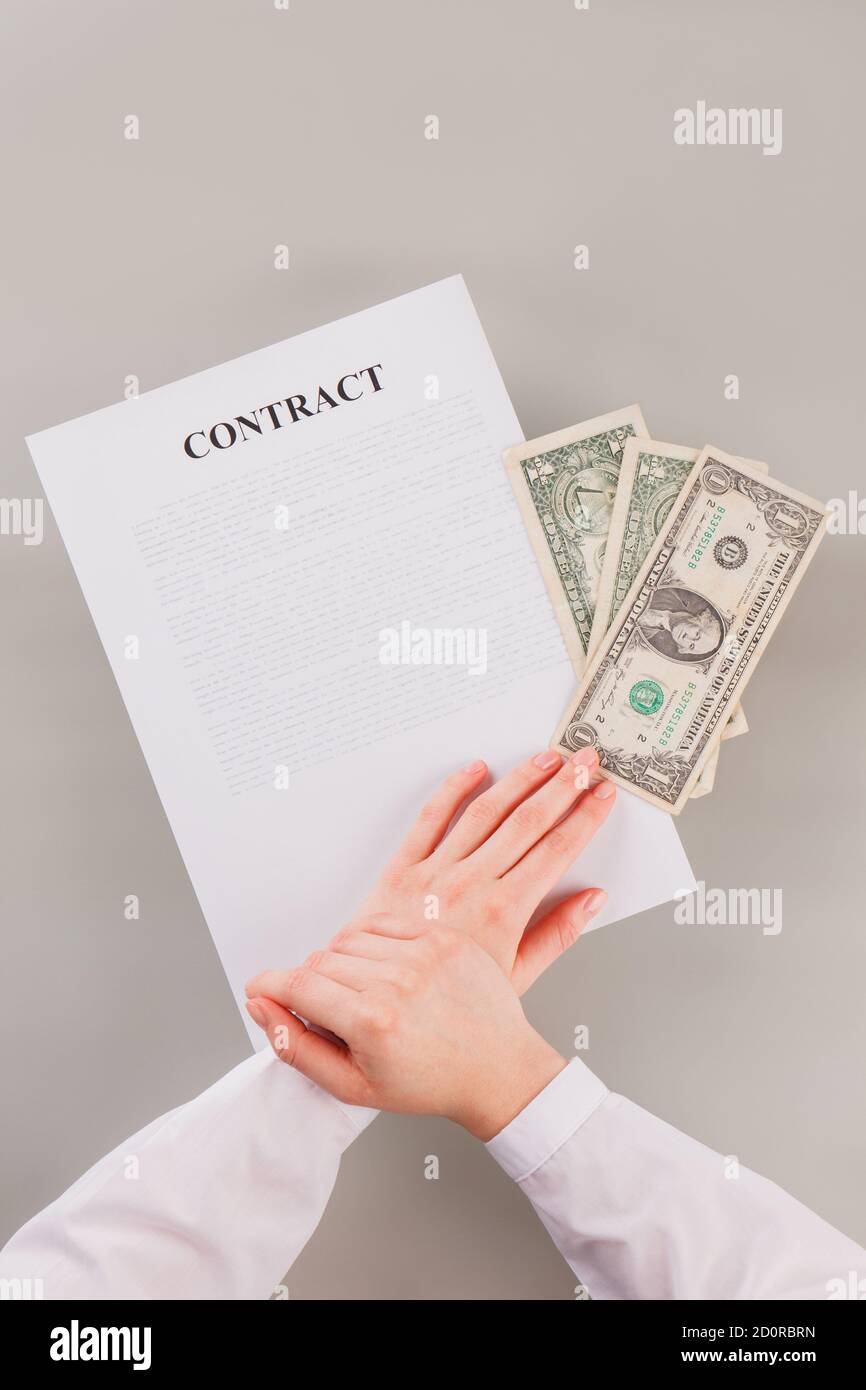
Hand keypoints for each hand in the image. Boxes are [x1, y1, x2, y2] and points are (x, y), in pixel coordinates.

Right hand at [245, 918, 564, 1138]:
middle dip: (308, 984)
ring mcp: (423, 953)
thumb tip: (259, 1007)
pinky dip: (368, 941)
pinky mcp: (441, 936)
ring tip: (359, 993)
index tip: (257, 989)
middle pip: (318, 961)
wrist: (497, 1068)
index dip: (268, 986)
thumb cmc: (428, 1083)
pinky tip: (378, 967)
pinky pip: (381, 923)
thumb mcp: (351, 1085)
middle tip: (328, 1012)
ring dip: (339, 962)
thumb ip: (295, 1047)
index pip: (297, 986)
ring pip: (347, 939)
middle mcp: (397, 980)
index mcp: (372, 1022)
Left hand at [355, 747, 614, 992]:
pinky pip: (430, 818)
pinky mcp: (402, 869)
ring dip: (520, 779)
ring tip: (545, 757)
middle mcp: (471, 884)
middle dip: (562, 786)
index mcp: (503, 911)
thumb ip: (557, 935)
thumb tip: (592, 900)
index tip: (603, 794)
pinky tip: (474, 769)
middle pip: (527, 821)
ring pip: (485, 811)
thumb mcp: (515, 978)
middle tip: (585, 760)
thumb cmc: (445, 999)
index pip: (557, 850)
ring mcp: (435, 872)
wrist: (378, 1007)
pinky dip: (452, 789)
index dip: (585, 817)